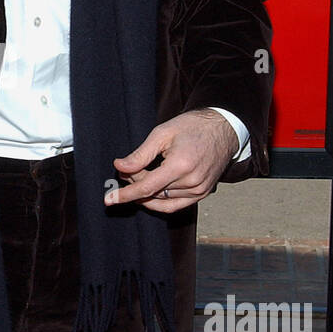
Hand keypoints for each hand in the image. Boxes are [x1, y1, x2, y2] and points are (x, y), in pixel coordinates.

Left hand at [104, 109, 237, 213]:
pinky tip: (150, 191)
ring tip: (141, 174)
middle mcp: (192, 182)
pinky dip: (159, 201)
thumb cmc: (193, 126)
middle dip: (134, 183)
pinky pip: (175, 205)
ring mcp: (199, 190)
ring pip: (162, 199)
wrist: (223, 128)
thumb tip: (120, 166)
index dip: (125, 194)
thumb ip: (140, 154)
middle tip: (126, 169)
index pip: (146, 187)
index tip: (109, 199)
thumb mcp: (162, 134)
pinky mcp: (202, 193)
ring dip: (146, 191)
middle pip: (152, 192)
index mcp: (181, 165)